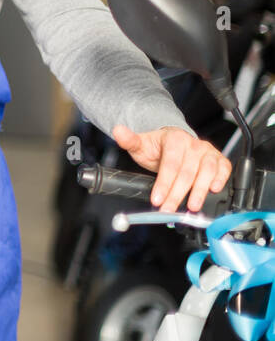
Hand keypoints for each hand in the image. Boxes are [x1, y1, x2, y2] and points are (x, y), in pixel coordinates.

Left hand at [111, 124, 231, 213]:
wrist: (172, 142)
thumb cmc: (158, 147)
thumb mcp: (141, 144)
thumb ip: (130, 140)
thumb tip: (118, 131)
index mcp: (175, 139)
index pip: (170, 164)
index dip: (164, 183)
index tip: (157, 199)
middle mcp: (194, 144)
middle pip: (187, 172)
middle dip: (177, 194)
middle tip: (169, 209)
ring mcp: (207, 151)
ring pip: (207, 171)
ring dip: (200, 190)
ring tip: (192, 206)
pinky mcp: (218, 159)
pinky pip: (223, 168)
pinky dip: (221, 179)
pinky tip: (214, 190)